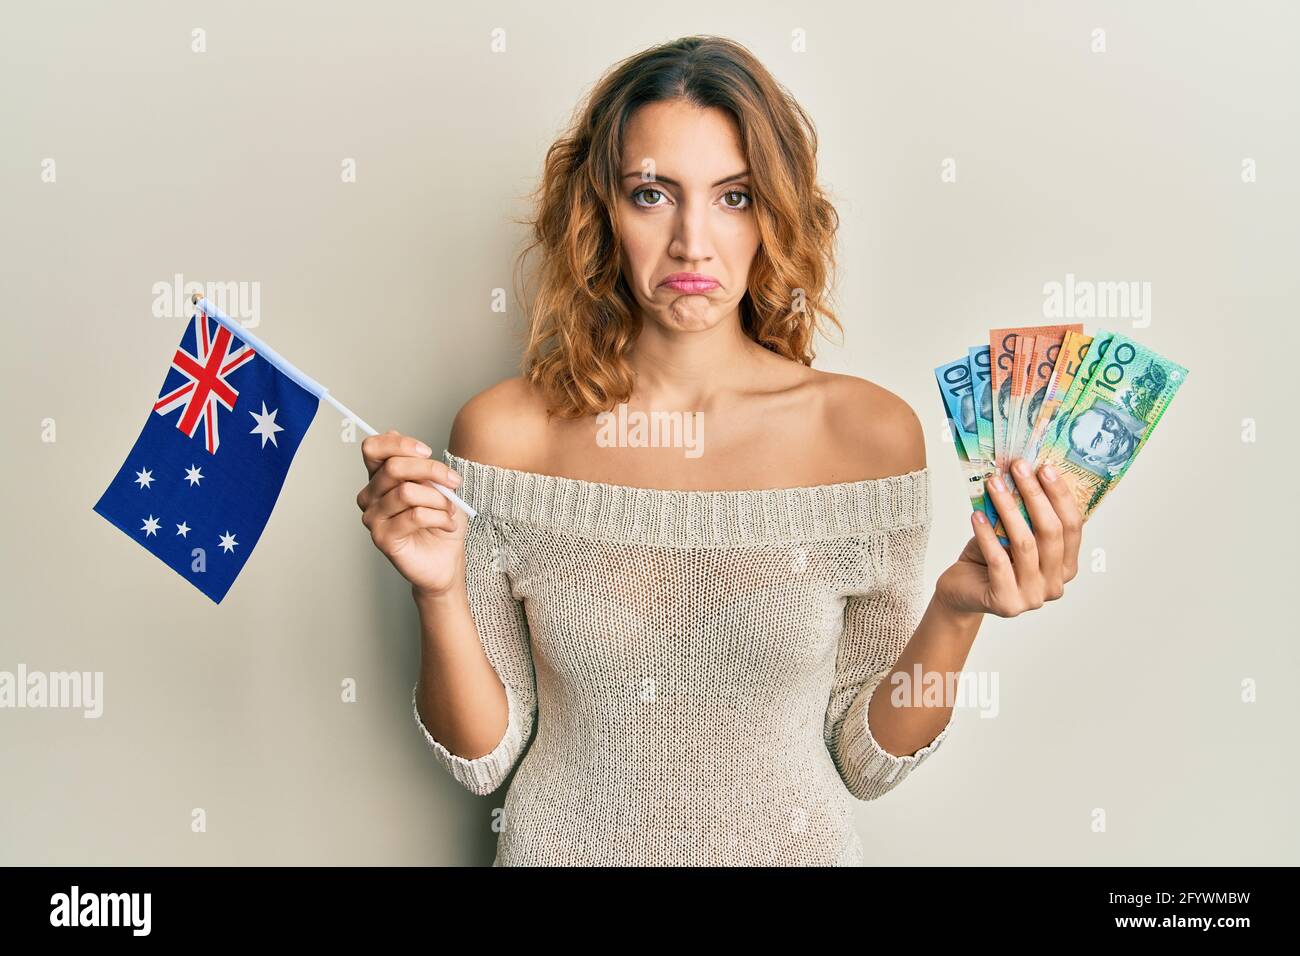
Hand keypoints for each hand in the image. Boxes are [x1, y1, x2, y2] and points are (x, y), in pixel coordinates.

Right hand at [357, 430, 468, 596]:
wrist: (446, 560)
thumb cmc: (441, 522)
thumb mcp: (436, 486)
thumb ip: (418, 465)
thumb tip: (395, 434)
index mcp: (379, 478)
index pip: (373, 448)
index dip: (400, 445)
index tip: (428, 451)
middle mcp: (370, 496)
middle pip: (394, 467)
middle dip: (431, 470)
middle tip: (454, 482)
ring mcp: (373, 518)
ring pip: (407, 492)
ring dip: (439, 500)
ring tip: (450, 511)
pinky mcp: (382, 538)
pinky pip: (415, 516)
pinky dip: (440, 518)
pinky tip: (447, 525)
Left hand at [935, 458, 1082, 617]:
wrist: (962, 591)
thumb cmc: (990, 559)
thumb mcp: (1012, 535)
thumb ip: (1025, 516)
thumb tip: (1024, 472)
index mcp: (1066, 566)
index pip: (1072, 526)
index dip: (1060, 495)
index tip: (1045, 467)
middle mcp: (1055, 585)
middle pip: (1051, 532)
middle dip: (1034, 495)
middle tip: (1018, 467)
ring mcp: (1033, 597)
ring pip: (1025, 544)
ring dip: (1008, 508)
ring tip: (994, 484)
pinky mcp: (1007, 603)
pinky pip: (998, 561)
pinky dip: (987, 535)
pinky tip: (977, 515)